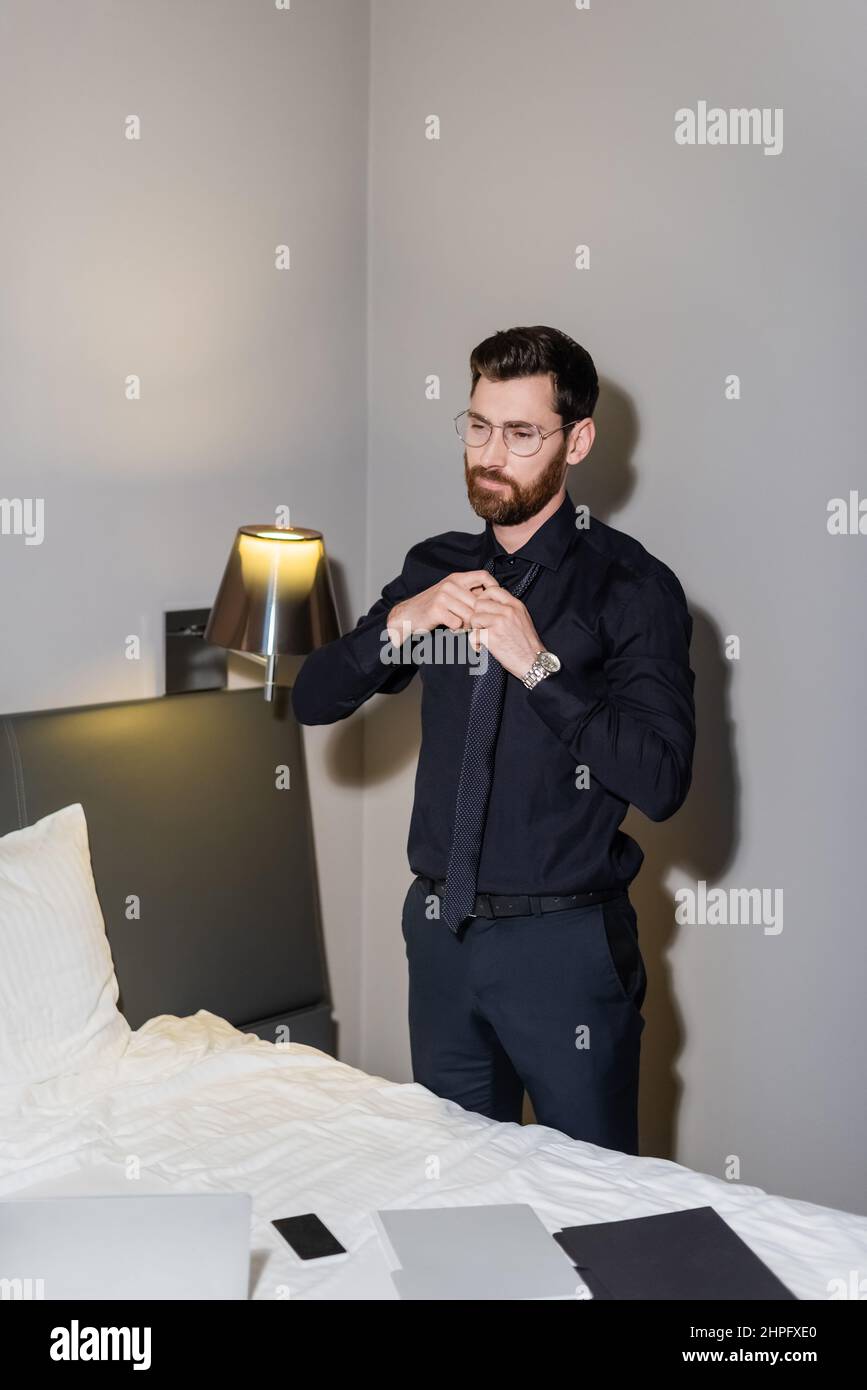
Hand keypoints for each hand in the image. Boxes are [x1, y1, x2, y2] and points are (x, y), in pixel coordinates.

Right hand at [386, 570, 501, 646]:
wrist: (408, 614)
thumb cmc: (433, 606)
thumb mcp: (451, 593)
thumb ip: (468, 592)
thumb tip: (491, 596)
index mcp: (456, 578)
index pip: (483, 576)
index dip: (493, 587)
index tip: (494, 601)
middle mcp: (450, 584)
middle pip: (478, 602)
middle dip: (478, 616)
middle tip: (473, 623)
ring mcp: (443, 596)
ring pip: (469, 614)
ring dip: (467, 625)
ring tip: (461, 626)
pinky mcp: (437, 610)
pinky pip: (457, 623)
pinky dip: (456, 629)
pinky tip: (451, 628)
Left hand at [468, 588, 544, 679]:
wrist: (534, 662)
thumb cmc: (527, 644)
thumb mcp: (522, 619)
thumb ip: (508, 609)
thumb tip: (490, 604)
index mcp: (516, 605)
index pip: (492, 589)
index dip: (483, 598)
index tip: (483, 610)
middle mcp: (508, 611)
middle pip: (479, 603)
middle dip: (477, 615)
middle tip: (482, 627)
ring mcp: (500, 623)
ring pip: (474, 618)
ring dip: (475, 629)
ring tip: (483, 638)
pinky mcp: (492, 637)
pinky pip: (473, 635)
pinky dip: (474, 643)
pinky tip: (482, 648)